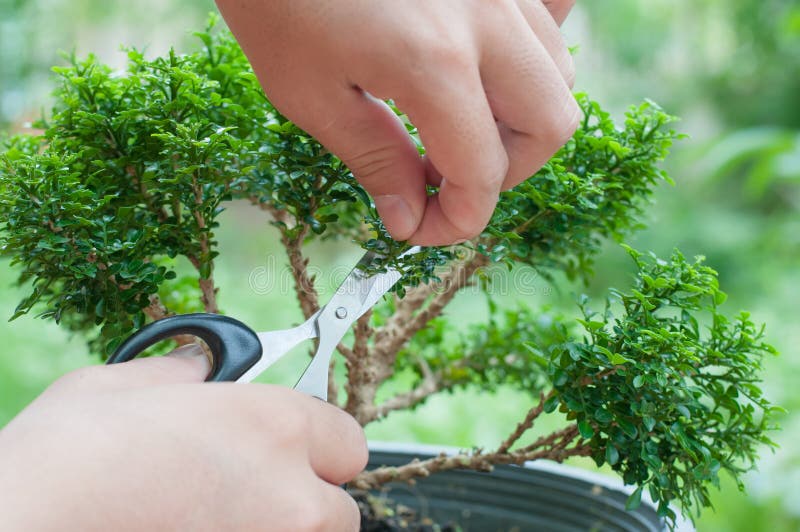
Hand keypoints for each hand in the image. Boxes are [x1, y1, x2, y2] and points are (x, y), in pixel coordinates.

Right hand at [0, 345, 365, 530]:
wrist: (20, 529)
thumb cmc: (66, 459)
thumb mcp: (122, 387)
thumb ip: (181, 375)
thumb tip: (200, 369)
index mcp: (274, 427)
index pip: (347, 439)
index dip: (319, 443)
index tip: (295, 449)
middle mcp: (290, 497)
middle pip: (339, 508)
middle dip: (307, 500)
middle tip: (254, 494)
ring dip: (283, 531)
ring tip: (222, 521)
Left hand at [216, 0, 578, 244]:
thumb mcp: (308, 91)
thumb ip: (374, 159)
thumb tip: (409, 216)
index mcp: (434, 61)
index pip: (483, 173)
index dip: (457, 220)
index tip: (422, 229)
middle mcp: (486, 17)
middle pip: (550, 125)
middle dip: (505, 171)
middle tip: (446, 176)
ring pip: (557, 71)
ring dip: (517, 119)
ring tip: (454, 124)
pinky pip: (549, 15)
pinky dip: (530, 55)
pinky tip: (483, 66)